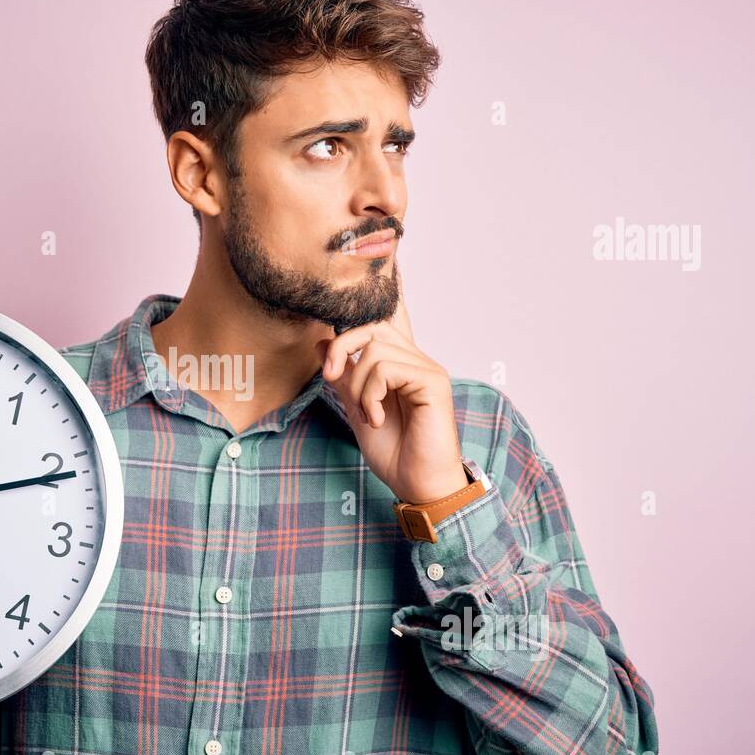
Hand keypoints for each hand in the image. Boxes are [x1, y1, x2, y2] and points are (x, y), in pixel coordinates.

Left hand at [316, 267, 466, 503]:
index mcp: (400, 363)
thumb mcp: (356, 409)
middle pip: (371, 326)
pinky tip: (376, 418)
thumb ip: (343, 377)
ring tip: (366, 413)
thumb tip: (322, 342)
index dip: (380, 292)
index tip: (374, 269)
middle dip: (341, 348)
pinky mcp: (433, 382)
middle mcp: (416, 359)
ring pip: (374, 348)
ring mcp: (427, 368)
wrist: (418, 485)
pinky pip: (387, 367)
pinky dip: (371, 394)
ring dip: (358, 384)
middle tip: (331, 377)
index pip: (387, 318)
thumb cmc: (394, 451)